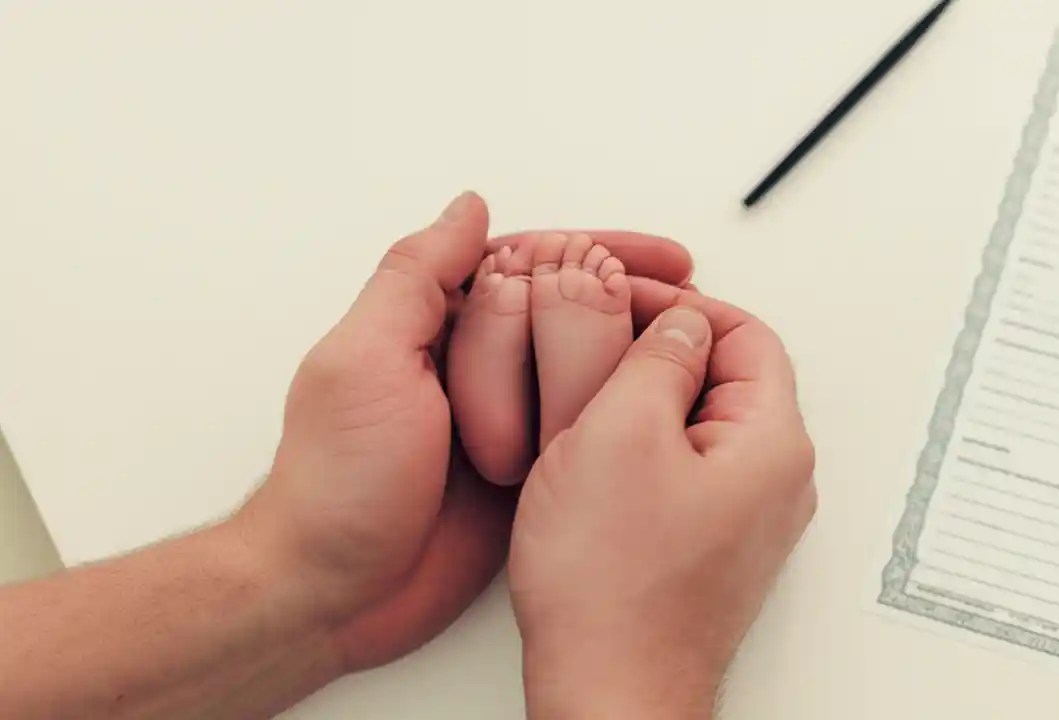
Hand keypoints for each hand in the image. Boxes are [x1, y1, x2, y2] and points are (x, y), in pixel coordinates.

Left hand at [238, 193, 694, 672]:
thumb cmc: (337, 480)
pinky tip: (666, 403)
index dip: (599, 251)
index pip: (528, 262)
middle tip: (696, 299)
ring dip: (635, 349)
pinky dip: (623, 410)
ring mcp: (502, 417)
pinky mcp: (524, 469)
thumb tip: (469, 206)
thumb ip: (415, 278)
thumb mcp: (366, 361)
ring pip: (580, 364)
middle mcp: (472, 362)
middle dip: (632, 295)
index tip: (662, 257)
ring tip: (698, 345)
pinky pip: (581, 426)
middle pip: (565, 308)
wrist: (334, 594)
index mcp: (432, 324)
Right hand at [510, 280, 816, 718]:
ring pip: (699, 421)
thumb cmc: (613, 586)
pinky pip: (684, 467)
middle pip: (727, 374)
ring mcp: (744, 516)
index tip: (623, 295)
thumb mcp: (621, 431)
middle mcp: (774, 480)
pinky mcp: (710, 543)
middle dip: (658, 347)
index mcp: (771, 442)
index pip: (745, 332)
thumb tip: (680, 316)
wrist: (609, 690)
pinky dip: (642, 443)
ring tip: (583, 393)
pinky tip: (593, 453)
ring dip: (644, 395)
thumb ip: (659, 356)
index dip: (680, 302)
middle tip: (593, 339)